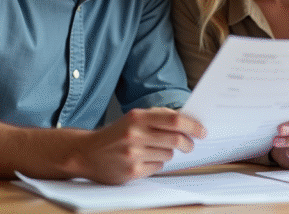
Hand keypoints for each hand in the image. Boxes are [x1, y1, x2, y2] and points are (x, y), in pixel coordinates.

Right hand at [78, 107, 205, 183]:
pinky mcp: (132, 172)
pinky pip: (158, 167)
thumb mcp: (133, 118)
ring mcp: (133, 154)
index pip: (174, 120)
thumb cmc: (115, 134)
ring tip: (156, 150)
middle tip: (190, 144)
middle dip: (188, 143)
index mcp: (137, 117)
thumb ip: (157, 117)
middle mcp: (135, 134)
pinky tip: (145, 159)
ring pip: (168, 154)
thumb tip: (186, 120)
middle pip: (175, 139)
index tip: (202, 130)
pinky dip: (157, 163)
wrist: (87, 153)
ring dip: (169, 152)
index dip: (192, 125)